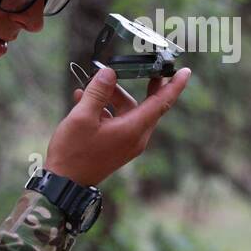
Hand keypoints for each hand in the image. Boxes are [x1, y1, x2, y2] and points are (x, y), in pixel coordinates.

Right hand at [43, 66, 191, 187]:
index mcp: (133, 130)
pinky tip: (84, 100)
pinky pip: (118, 122)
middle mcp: (136, 138)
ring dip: (112, 98)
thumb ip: (98, 92)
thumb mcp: (82, 117)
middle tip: (145, 66)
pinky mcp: (117, 147)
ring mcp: (127, 144)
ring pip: (128, 112)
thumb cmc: (73, 152)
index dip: (174, 86)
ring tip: (88, 88)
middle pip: (145, 105)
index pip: (161, 103)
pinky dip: (106, 110)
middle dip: (139, 86)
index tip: (185, 71)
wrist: (65, 184)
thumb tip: (110, 73)